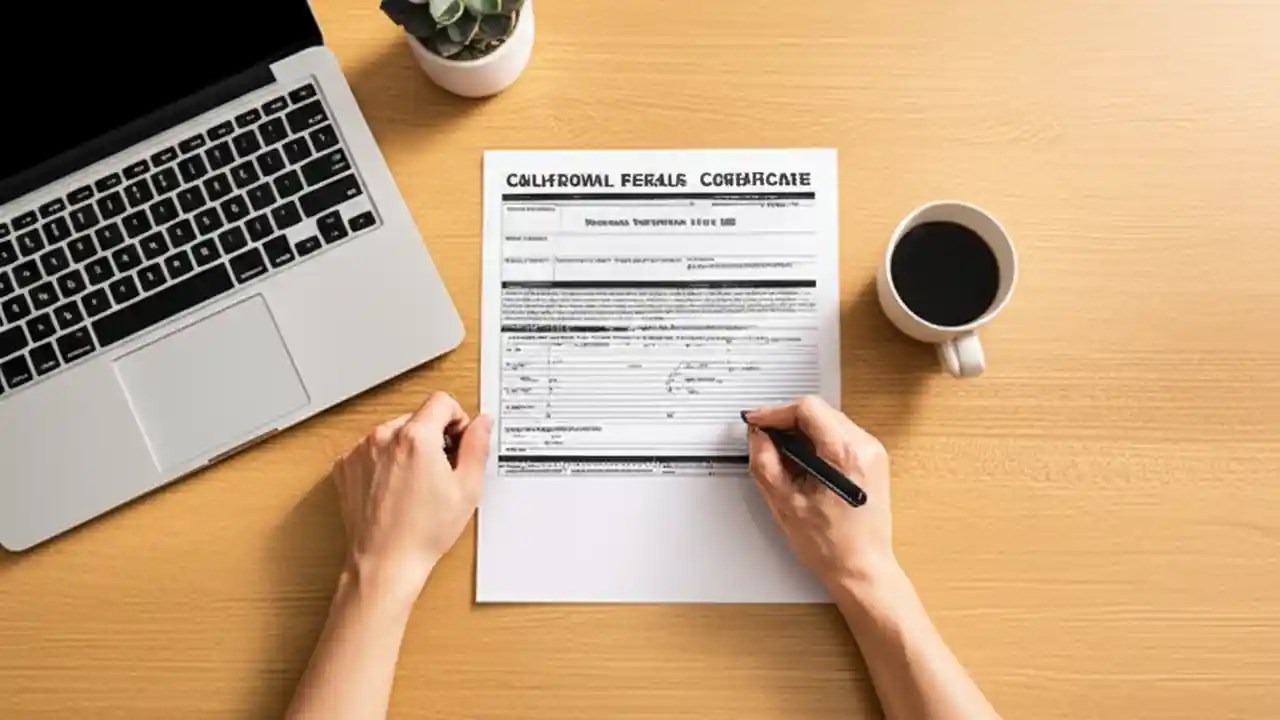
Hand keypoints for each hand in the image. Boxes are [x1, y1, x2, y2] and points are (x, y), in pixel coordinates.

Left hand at [329, 391, 492, 599]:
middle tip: (441, 470)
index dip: (457, 419)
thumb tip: (482, 423)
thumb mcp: (467, 488)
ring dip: (408, 448)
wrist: (385, 561)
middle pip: (417, 417)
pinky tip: (395, 489)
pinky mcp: (345, 467)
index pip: (442, 401)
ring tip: (417, 484)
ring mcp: (360, 451)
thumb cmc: (423, 532)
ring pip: (394, 433)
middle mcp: (383, 437)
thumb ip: (478, 446)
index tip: (457, 440)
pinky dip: (384, 462)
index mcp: (416, 437)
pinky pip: (372, 450)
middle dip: (433, 436)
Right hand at [744, 396, 894, 589]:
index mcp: (847, 455)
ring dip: (801, 432)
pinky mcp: (872, 460)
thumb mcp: (784, 503)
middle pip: (818, 412)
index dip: (776, 412)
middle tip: (764, 440)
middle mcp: (866, 447)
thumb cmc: (832, 546)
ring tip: (782, 457)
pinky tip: (802, 464)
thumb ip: (765, 463)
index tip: (757, 422)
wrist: (862, 568)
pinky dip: (816, 442)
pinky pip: (839, 436)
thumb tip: (759, 437)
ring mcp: (873, 452)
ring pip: (828, 421)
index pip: (807, 409)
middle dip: (787, 422)